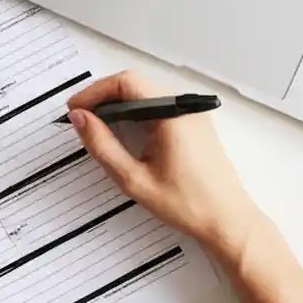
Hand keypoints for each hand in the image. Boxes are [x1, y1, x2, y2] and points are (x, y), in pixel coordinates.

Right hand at [65, 71, 263, 257]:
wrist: (227, 221)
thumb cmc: (188, 204)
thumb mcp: (134, 179)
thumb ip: (102, 146)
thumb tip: (80, 119)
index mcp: (172, 114)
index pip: (126, 82)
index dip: (95, 91)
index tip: (75, 109)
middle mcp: (185, 106)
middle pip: (135, 84)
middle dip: (104, 97)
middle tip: (81, 119)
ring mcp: (193, 112)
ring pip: (147, 93)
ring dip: (120, 104)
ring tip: (98, 127)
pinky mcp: (195, 122)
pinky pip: (160, 106)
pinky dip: (137, 112)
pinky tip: (124, 132)